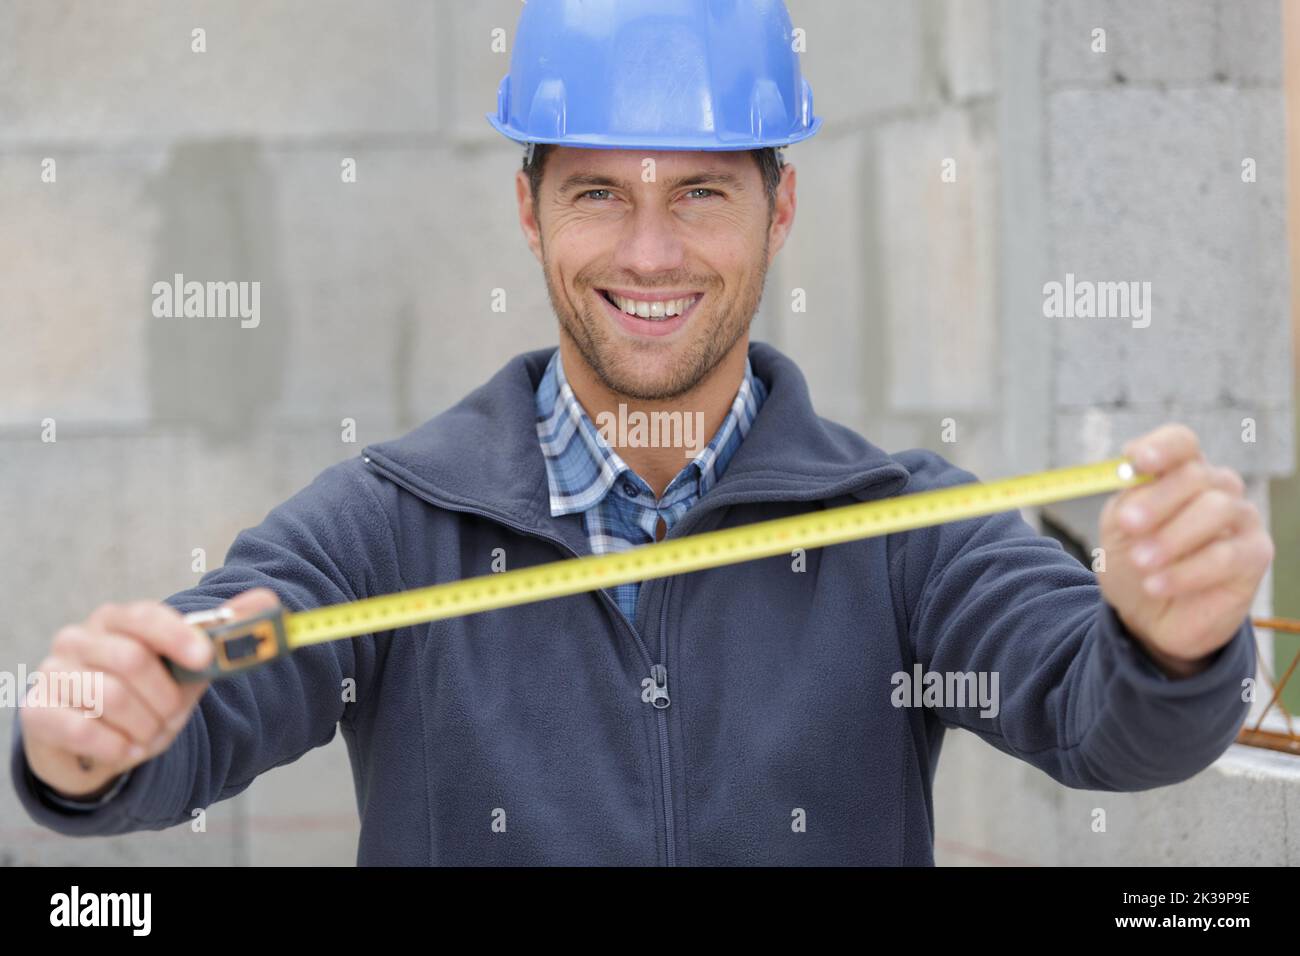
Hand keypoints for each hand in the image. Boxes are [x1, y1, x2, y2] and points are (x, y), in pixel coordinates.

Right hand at [20, 588, 279, 797]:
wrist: (98, 741)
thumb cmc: (148, 695)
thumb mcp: (189, 667)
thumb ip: (227, 633)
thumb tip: (269, 601)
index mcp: (120, 619)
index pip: (147, 616)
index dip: (178, 636)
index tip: (204, 659)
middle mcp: (80, 637)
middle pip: (132, 660)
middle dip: (165, 699)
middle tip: (171, 718)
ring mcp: (53, 671)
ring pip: (110, 697)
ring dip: (143, 725)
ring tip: (148, 733)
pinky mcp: (37, 710)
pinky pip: (80, 729)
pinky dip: (116, 745)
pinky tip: (126, 748)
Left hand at [1097, 424, 1272, 677]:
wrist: (1147, 615)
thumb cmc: (1134, 561)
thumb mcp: (1119, 529)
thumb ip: (1129, 499)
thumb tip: (1135, 474)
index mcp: (1178, 472)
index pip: (1180, 443)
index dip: (1161, 447)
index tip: (1136, 461)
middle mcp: (1216, 487)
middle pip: (1196, 474)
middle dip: (1157, 500)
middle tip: (1128, 525)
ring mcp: (1241, 518)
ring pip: (1217, 509)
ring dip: (1172, 537)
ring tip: (1141, 562)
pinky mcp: (1255, 554)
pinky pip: (1227, 555)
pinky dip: (1186, 572)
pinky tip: (1156, 585)